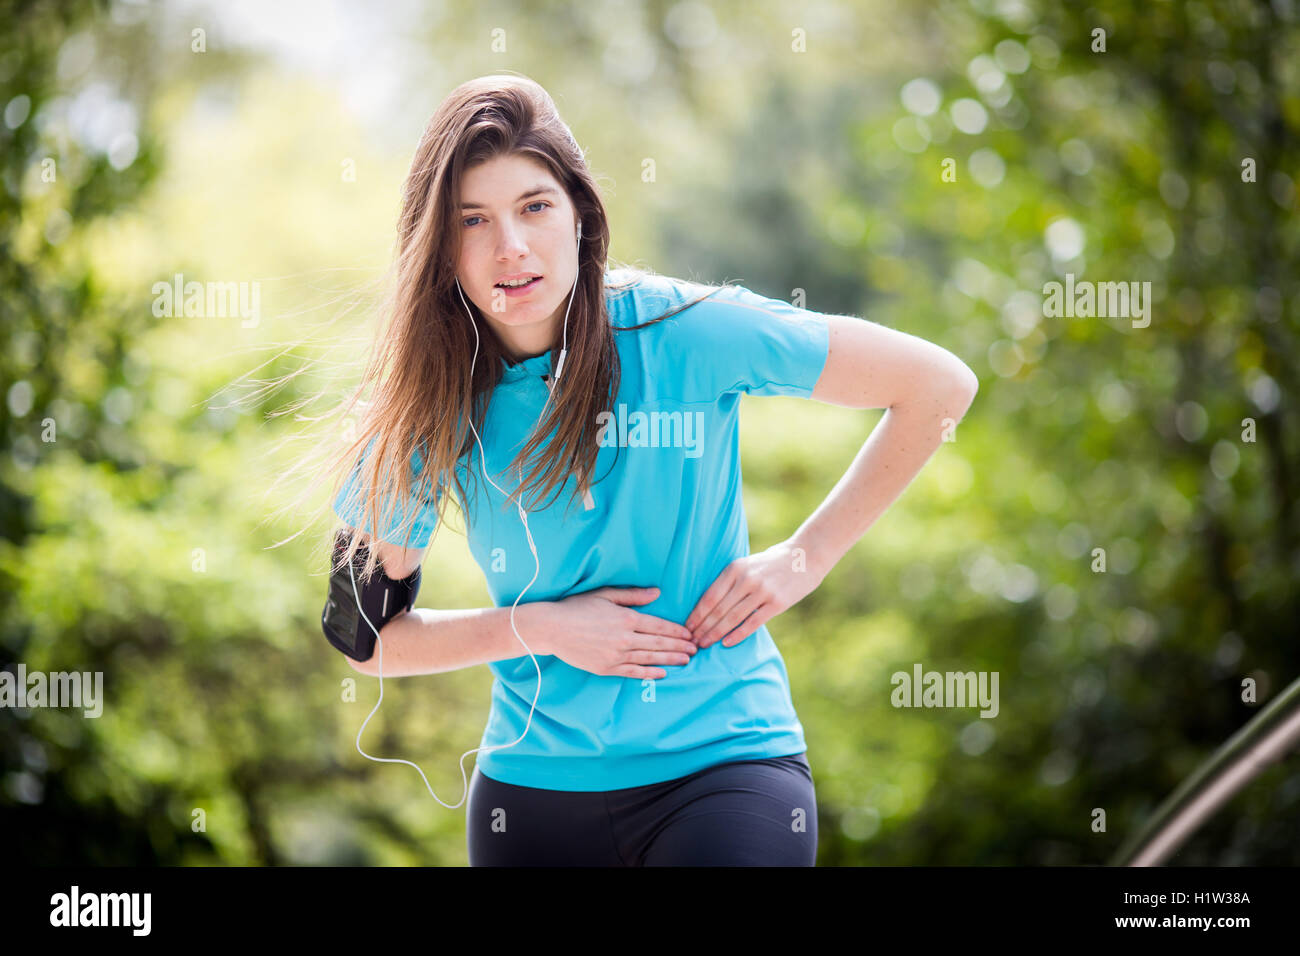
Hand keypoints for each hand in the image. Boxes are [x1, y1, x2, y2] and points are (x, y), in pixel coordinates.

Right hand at [542, 586, 697, 678]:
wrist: (552, 629)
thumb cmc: (577, 607)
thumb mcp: (606, 594)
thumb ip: (633, 596)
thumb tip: (657, 593)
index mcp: (626, 618)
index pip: (659, 626)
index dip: (676, 631)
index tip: (690, 634)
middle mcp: (624, 639)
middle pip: (659, 644)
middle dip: (679, 646)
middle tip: (696, 649)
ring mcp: (616, 656)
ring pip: (650, 659)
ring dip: (670, 660)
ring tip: (686, 661)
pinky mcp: (606, 669)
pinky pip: (633, 672)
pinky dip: (649, 673)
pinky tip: (662, 673)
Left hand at [685, 540, 825, 648]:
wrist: (805, 556)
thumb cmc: (772, 563)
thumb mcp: (747, 564)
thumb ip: (730, 581)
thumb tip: (709, 604)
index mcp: (735, 569)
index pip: (709, 596)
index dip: (696, 614)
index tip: (687, 627)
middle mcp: (746, 579)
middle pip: (718, 609)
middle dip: (702, 628)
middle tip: (691, 642)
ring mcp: (762, 591)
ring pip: (732, 617)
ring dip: (715, 633)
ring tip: (704, 644)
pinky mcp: (777, 603)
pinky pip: (753, 623)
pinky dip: (738, 634)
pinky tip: (726, 643)